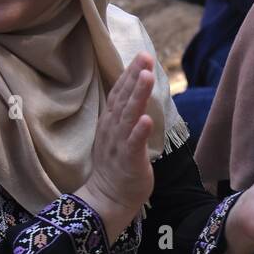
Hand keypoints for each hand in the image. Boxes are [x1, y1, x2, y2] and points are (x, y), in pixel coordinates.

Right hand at [75, 53, 156, 243]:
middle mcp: (113, 129)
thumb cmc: (117, 164)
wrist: (107, 198)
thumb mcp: (118, 133)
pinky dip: (139, 131)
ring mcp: (119, 144)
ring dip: (137, 96)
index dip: (129, 73)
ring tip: (146, 77)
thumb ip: (124, 112)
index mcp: (111, 121)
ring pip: (128, 117)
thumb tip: (133, 90)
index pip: (119, 92)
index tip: (141, 55)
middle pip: (123, 99)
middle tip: (145, 57)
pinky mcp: (128, 161)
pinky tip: (146, 119)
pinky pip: (133, 144)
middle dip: (134, 76)